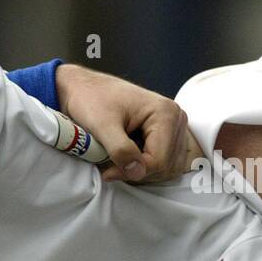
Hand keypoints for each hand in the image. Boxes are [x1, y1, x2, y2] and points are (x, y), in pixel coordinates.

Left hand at [55, 64, 194, 182]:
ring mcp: (174, 128)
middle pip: (166, 166)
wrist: (85, 88)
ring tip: (118, 160)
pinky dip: (145, 167)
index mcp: (166, 113)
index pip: (160, 161)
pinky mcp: (168, 135)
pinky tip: (128, 157)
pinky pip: (164, 163)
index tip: (109, 172)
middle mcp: (176, 119)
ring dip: (142, 171)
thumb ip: (120, 149)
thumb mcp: (102, 125)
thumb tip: (137, 172)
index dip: (133, 172)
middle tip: (111, 166)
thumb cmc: (92, 98)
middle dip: (138, 172)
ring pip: (167, 168)